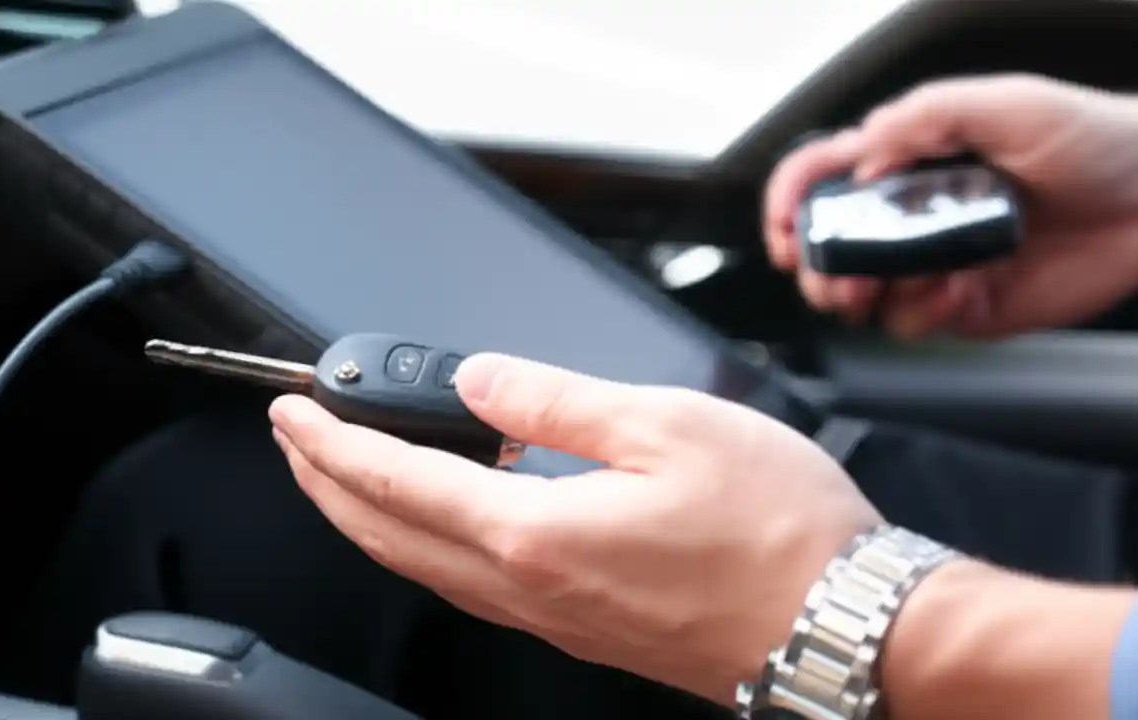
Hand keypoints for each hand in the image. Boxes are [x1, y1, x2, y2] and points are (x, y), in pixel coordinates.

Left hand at [269, 353, 879, 704]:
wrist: (842, 629)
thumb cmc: (776, 532)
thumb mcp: (664, 427)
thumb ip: (555, 399)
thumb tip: (481, 379)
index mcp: (536, 532)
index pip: (396, 482)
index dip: (332, 443)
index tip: (295, 412)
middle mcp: (530, 588)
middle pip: (389, 536)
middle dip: (326, 486)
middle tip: (298, 443)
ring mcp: (554, 618)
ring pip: (424, 568)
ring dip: (371, 519)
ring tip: (349, 477)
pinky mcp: (584, 629)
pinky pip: (472, 588)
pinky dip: (429, 546)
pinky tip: (446, 523)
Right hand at [764, 74, 1137, 339]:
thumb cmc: (1096, 138)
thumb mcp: (1008, 103)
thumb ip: (928, 116)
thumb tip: (864, 152)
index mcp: (912, 159)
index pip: (823, 176)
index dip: (788, 201)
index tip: (783, 229)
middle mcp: (914, 214)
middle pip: (829, 246)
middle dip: (815, 265)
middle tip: (831, 273)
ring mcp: (936, 263)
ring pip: (864, 294)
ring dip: (862, 294)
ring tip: (885, 285)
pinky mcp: (966, 306)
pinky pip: (917, 323)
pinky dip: (924, 313)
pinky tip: (959, 289)